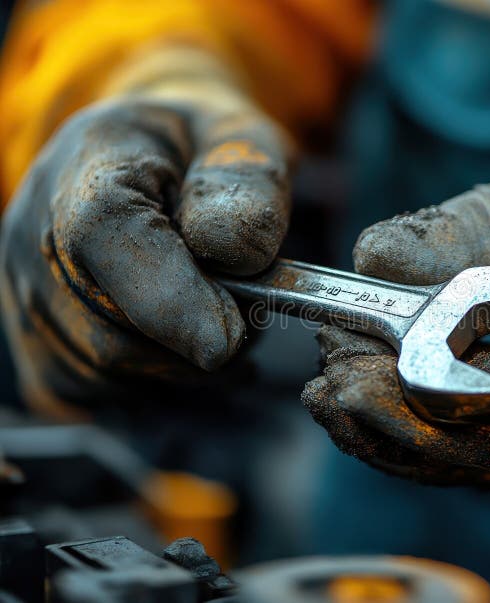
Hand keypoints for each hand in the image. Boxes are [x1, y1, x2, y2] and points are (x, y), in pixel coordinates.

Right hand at [0, 95, 289, 413]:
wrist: (148, 156)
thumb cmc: (198, 149)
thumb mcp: (240, 138)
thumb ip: (247, 180)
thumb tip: (233, 250)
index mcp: (91, 163)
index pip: (105, 236)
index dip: (171, 300)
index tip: (231, 336)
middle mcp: (37, 234)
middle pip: (112, 330)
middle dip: (200, 341)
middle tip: (252, 316)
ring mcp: (29, 295)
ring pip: (109, 374)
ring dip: (186, 367)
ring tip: (223, 320)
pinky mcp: (39, 343)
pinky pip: (99, 394)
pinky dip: (159, 386)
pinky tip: (190, 349)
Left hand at [302, 153, 489, 514]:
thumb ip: (458, 232)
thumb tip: (371, 262)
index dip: (410, 413)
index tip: (337, 378)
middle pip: (479, 460)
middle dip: (389, 418)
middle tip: (328, 368)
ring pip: (477, 471)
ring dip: (403, 426)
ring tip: (349, 370)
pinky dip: (439, 433)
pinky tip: (397, 394)